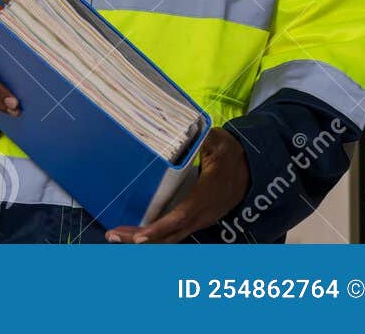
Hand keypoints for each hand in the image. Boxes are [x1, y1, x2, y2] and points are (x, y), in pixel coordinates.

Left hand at [105, 127, 249, 242]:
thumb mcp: (216, 141)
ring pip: (171, 236)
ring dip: (145, 239)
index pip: (182, 215)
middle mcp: (203, 213)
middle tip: (113, 235)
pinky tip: (134, 233)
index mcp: (207, 194)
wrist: (251, 167)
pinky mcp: (197, 220)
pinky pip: (174, 232)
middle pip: (170, 234)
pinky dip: (154, 235)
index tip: (139, 236)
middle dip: (141, 238)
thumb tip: (177, 127)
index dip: (160, 228)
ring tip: (115, 235)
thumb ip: (197, 137)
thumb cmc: (230, 152)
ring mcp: (201, 220)